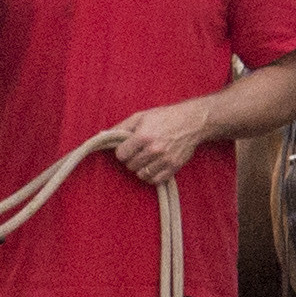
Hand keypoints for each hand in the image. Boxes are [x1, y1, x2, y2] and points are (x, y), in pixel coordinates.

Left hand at [99, 99, 214, 184]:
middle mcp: (154, 149)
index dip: (123, 151)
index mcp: (143, 136)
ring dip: (141, 168)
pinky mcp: (174, 167)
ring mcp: (165, 160)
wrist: (192, 121)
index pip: (121, 155)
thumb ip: (121, 127)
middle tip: (139, 152)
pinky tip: (153, 167)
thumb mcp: (141, 116)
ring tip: (146, 159)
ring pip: (141, 174)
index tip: (128, 147)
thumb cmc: (165, 117)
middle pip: (130, 165)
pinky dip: (151, 176)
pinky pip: (155, 180)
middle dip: (132, 159)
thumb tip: (103, 136)